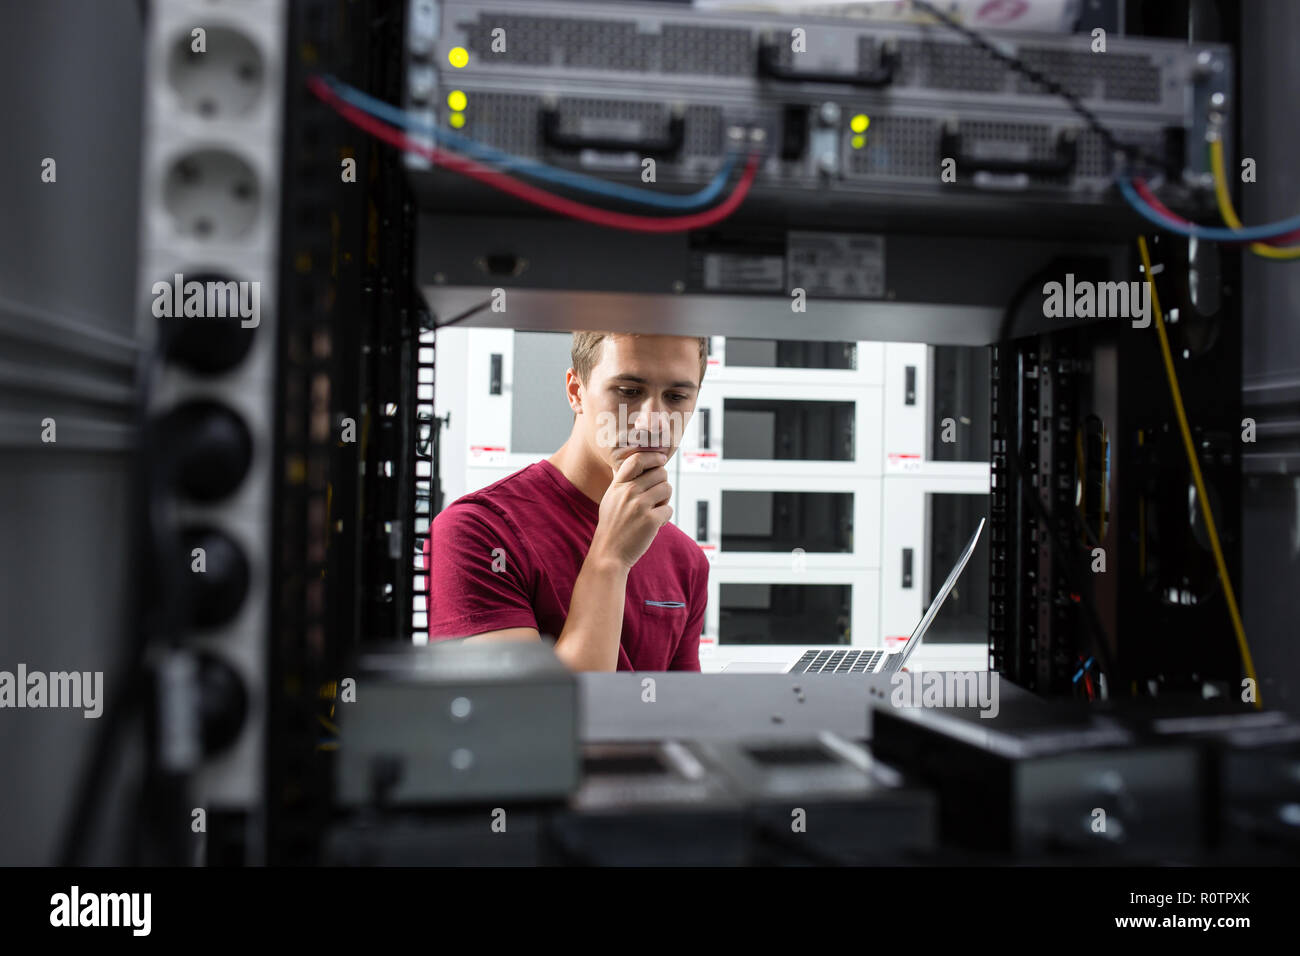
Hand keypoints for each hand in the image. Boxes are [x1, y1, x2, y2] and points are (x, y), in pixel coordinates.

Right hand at [591, 451, 671, 568]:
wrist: (609, 553)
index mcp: (618, 485)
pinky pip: (669, 509)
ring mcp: (640, 506)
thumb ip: (623, 482)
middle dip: (662, 484)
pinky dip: (665, 517)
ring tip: (654, 511)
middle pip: (660, 473)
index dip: (653, 457)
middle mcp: (628, 492)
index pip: (637, 459)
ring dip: (665, 500)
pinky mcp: (651, 520)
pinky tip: (655, 525)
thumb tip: (642, 464)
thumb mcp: (611, 499)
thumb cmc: (613, 526)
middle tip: (656, 498)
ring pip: (667, 489)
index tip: (661, 460)